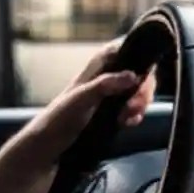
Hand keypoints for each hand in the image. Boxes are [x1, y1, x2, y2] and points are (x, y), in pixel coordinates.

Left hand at [6, 39, 156, 176]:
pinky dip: (136, 114)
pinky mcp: (115, 110)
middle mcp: (108, 75)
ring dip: (140, 103)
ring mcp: (113, 93)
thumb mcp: (82, 98)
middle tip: (135, 105)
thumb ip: (106, 84)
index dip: (140, 55)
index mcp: (99, 64)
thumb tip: (133, 76)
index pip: (125, 48)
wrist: (50, 144)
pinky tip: (128, 123)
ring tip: (129, 117)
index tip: (143, 74)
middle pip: (139, 71)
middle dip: (143, 88)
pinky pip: (136, 107)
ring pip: (140, 90)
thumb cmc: (60, 117)